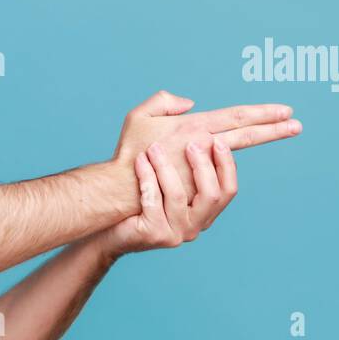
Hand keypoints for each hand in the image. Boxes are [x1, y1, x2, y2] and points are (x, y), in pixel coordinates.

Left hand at [99, 134, 236, 257]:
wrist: (110, 225)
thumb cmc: (138, 195)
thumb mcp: (163, 172)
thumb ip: (181, 145)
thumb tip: (189, 106)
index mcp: (205, 212)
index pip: (229, 190)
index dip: (227, 165)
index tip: (217, 140)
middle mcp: (195, 226)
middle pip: (212, 195)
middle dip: (202, 166)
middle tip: (190, 144)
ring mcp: (175, 233)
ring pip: (178, 196)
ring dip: (166, 168)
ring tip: (153, 148)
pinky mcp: (154, 234)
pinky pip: (153, 201)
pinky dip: (147, 177)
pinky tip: (139, 161)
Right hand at [112, 90, 299, 199]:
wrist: (121, 188)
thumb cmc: (128, 151)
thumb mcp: (139, 116)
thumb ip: (164, 101)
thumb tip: (191, 103)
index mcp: (192, 127)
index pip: (235, 117)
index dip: (261, 113)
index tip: (284, 110)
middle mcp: (202, 146)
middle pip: (246, 134)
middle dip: (274, 127)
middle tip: (297, 123)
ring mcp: (203, 169)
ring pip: (240, 153)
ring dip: (266, 140)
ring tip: (286, 131)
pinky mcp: (200, 186)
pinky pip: (223, 173)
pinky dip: (236, 162)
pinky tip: (250, 155)